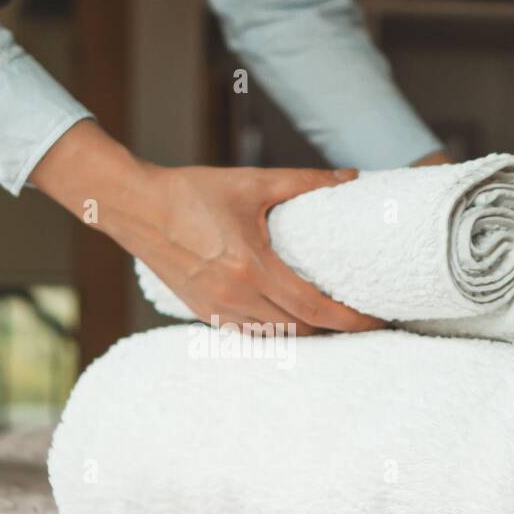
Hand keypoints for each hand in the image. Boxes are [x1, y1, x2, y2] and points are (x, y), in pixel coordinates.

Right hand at [31, 121, 382, 335]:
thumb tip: (349, 178)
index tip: (377, 318)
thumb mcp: (252, 182)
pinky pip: (249, 332)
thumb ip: (305, 182)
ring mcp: (216, 309)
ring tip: (332, 319)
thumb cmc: (192, 192)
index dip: (350, 319)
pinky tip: (290, 318)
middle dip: (335, 329)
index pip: (314, 309)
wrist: (137, 207)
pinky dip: (275, 329)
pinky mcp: (203, 312)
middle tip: (363, 317)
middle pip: (300, 330)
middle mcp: (234, 296)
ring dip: (305, 332)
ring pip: (275, 336)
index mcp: (250, 267)